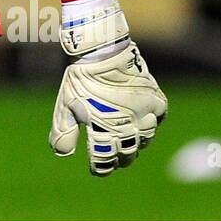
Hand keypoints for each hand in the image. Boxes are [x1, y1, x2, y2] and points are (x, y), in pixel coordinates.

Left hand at [49, 38, 167, 175]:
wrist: (102, 51)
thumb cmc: (81, 79)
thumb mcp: (65, 105)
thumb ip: (63, 132)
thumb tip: (62, 153)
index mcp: (103, 129)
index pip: (105, 160)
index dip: (101, 168)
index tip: (98, 169)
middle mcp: (127, 125)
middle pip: (128, 153)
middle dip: (120, 158)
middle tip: (116, 158)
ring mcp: (144, 113)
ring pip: (145, 139)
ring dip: (137, 143)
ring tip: (130, 142)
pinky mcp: (156, 101)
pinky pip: (158, 120)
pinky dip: (151, 124)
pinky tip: (144, 123)